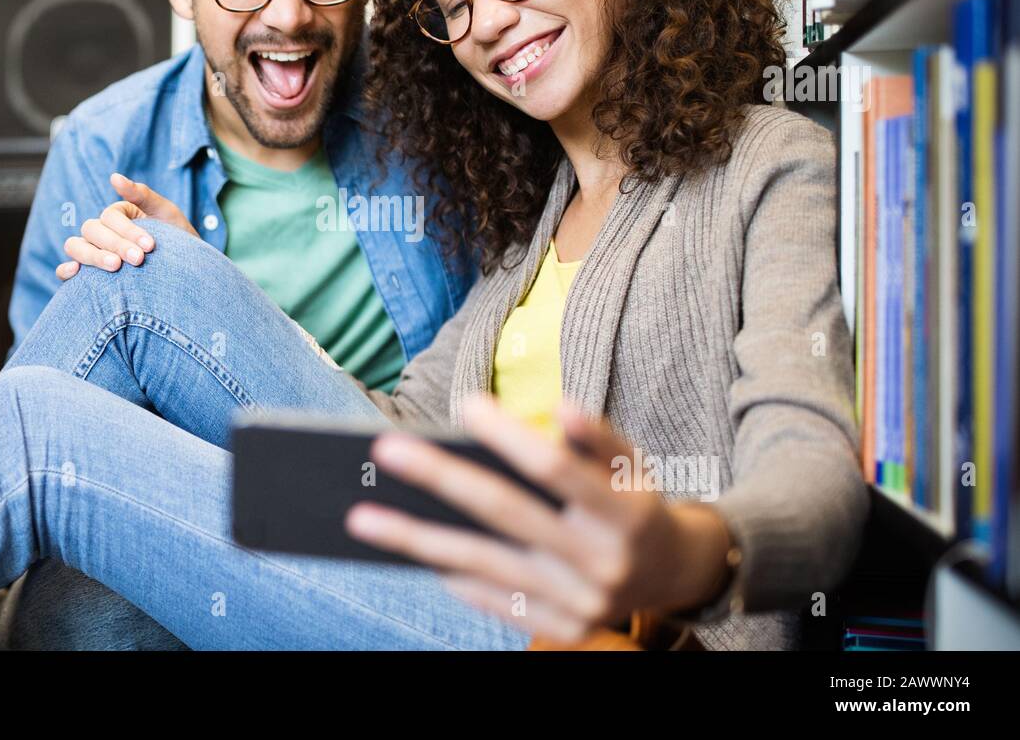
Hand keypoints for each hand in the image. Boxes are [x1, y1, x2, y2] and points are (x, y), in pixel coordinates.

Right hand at [56, 173, 200, 280]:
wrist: (185, 266)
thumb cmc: (175, 236)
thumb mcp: (164, 211)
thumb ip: (141, 194)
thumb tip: (114, 177)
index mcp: (116, 214)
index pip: (110, 217)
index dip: (128, 230)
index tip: (150, 246)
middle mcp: (101, 231)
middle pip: (91, 231)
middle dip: (115, 244)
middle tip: (138, 259)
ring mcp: (93, 251)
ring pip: (76, 247)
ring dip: (93, 256)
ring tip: (115, 267)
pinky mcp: (90, 274)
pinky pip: (66, 271)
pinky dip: (65, 271)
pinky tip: (75, 273)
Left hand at [344, 395, 732, 642]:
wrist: (670, 577)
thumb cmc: (631, 502)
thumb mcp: (631, 464)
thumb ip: (597, 437)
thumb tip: (560, 409)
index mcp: (623, 511)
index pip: (558, 469)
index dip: (511, 437)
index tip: (463, 404)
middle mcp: (600, 562)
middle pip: (506, 513)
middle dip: (441, 478)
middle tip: (385, 449)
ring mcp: (576, 603)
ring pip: (482, 563)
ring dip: (416, 538)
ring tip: (362, 515)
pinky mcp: (557, 629)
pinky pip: (489, 598)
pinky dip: (448, 571)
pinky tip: (407, 545)